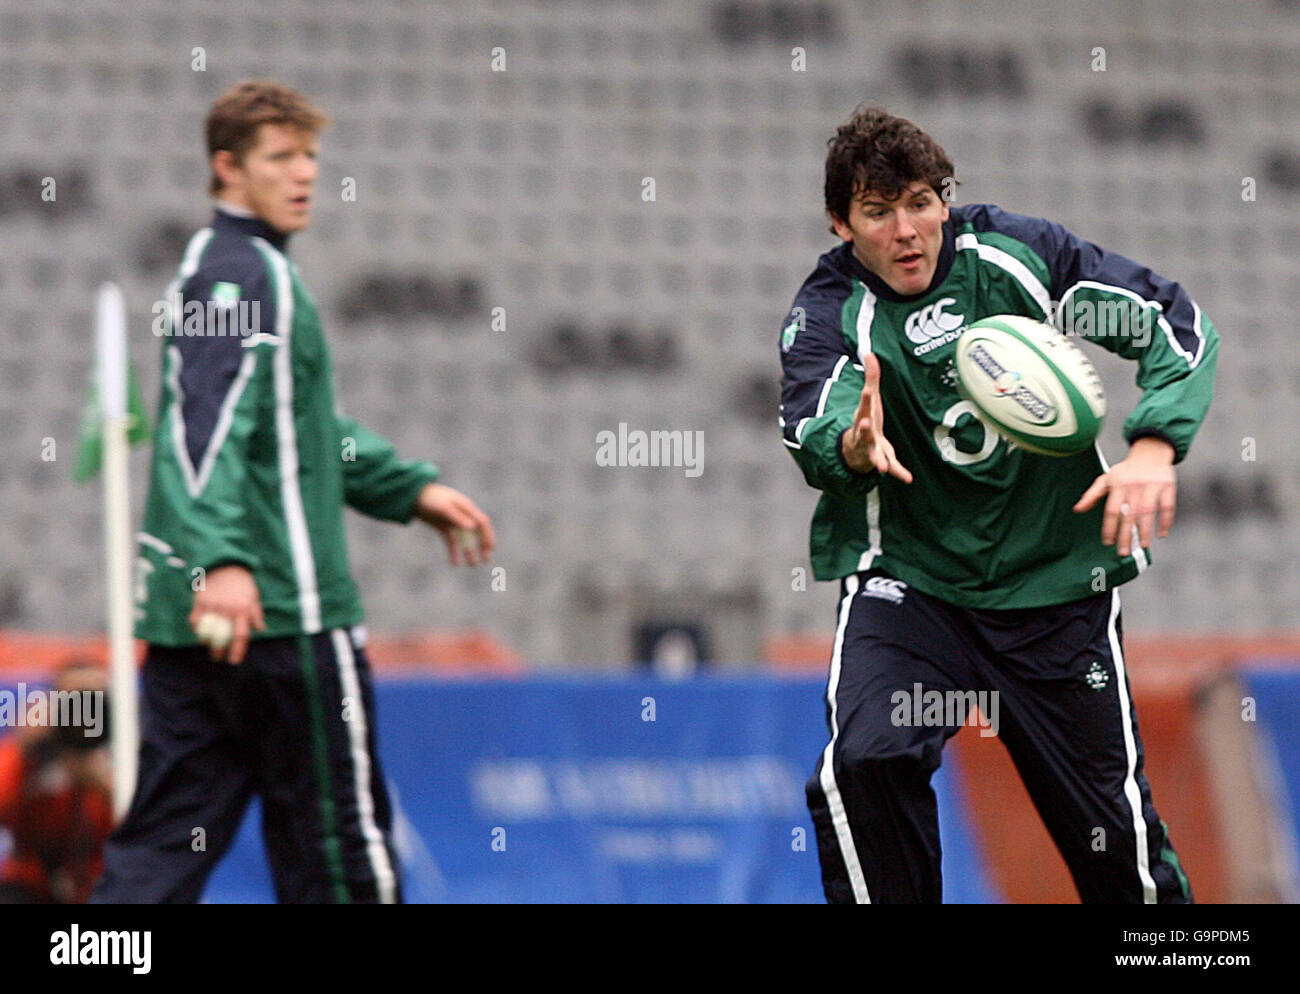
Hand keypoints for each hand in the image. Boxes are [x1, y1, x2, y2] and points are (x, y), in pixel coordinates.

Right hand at [189, 564, 265, 663]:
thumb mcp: (253, 597)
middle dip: (218, 651)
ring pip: (206, 632)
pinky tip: (199, 633)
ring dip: (206, 642)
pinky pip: (195, 622)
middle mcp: (227, 609)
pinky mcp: (200, 602)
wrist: (224, 565)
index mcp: (243, 609)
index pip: (240, 635)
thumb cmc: (242, 583)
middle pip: (221, 638)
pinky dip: (196, 629)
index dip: (237, 650)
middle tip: (218, 658)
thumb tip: (260, 629)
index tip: (234, 661)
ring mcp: (212, 606)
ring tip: (208, 646)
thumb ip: (256, 614)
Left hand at [414, 483, 496, 565]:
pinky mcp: (443, 527)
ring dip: (469, 551)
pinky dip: (454, 552)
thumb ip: (458, 517)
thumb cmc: (430, 498)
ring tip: (472, 564)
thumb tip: (473, 527)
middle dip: (482, 546)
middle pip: (476, 532)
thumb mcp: (444, 507)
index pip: (482, 523)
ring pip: (464, 539)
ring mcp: (453, 522)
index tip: (491, 548)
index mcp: (466, 508)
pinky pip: (452, 541)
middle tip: (486, 560)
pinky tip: (455, 563)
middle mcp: (463, 515)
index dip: (488, 535)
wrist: (412, 495)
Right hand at [841, 353, 912, 482]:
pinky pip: (891, 465)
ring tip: (882, 468)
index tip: (868, 391)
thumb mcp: (869, 398)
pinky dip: (899, 472)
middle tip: (866, 424)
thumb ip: (871, 376)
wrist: (856, 446)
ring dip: (878, 459)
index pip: (864, 405)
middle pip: (864, 430)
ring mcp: (872, 447)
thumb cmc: (866, 418)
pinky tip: (908, 478)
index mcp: (864, 416)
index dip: (866, 398)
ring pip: (874, 454)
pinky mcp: (882, 457)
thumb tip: (869, 352)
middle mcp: (865, 433)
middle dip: (864, 428)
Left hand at [1073, 437, 1175, 556]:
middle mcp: (1134, 486)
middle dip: (1126, 534)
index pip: (1111, 510)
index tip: (1107, 541)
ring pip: (1148, 512)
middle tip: (1123, 551)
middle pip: (1129, 514)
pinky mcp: (1167, 486)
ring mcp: (1151, 486)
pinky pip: (1167, 506)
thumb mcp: (1106, 479)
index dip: (1109, 527)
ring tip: (1142, 545)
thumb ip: (1092, 495)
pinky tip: (1161, 533)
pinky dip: (1165, 521)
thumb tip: (1077, 509)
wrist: (1150, 452)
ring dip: (1145, 530)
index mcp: (1118, 485)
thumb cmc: (1126, 470)